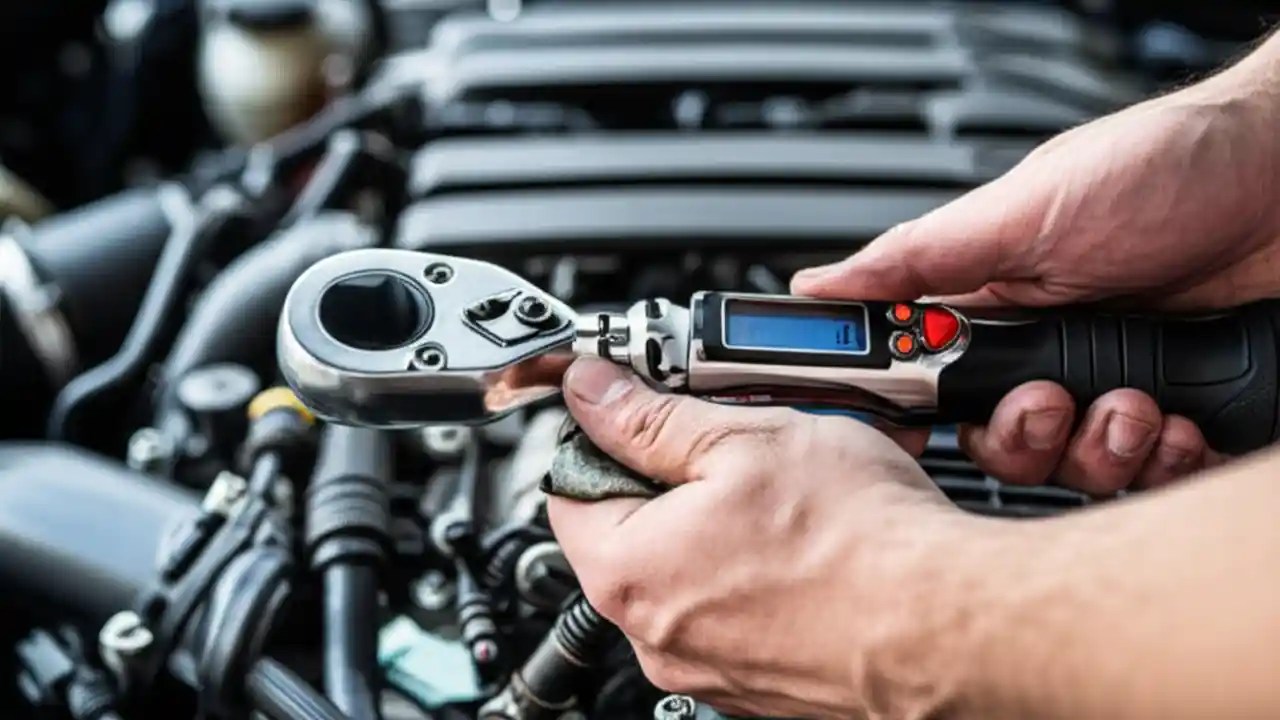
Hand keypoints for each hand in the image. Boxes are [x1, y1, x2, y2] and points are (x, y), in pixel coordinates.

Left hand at [548, 358, 983, 718]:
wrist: (951, 627)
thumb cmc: (861, 542)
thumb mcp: (744, 438)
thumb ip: (649, 416)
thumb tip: (593, 392)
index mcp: (629, 571)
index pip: (567, 487)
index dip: (600, 434)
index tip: (637, 409)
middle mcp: (656, 635)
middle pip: (628, 531)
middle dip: (671, 475)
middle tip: (729, 438)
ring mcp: (708, 667)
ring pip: (688, 569)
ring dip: (720, 521)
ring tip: (782, 488)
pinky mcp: (759, 682)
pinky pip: (733, 609)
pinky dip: (756, 570)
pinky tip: (805, 542)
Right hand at [792, 79, 1278, 491]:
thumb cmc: (1168, 169)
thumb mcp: (1028, 208)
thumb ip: (922, 255)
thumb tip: (823, 283)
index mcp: (994, 307)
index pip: (927, 380)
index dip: (917, 414)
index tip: (926, 424)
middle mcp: (1046, 349)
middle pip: (998, 443)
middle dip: (1025, 437)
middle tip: (1050, 399)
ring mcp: (1110, 382)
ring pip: (1072, 468)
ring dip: (1104, 447)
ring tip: (1138, 399)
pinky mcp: (1174, 410)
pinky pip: (1150, 476)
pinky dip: (1167, 462)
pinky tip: (1182, 420)